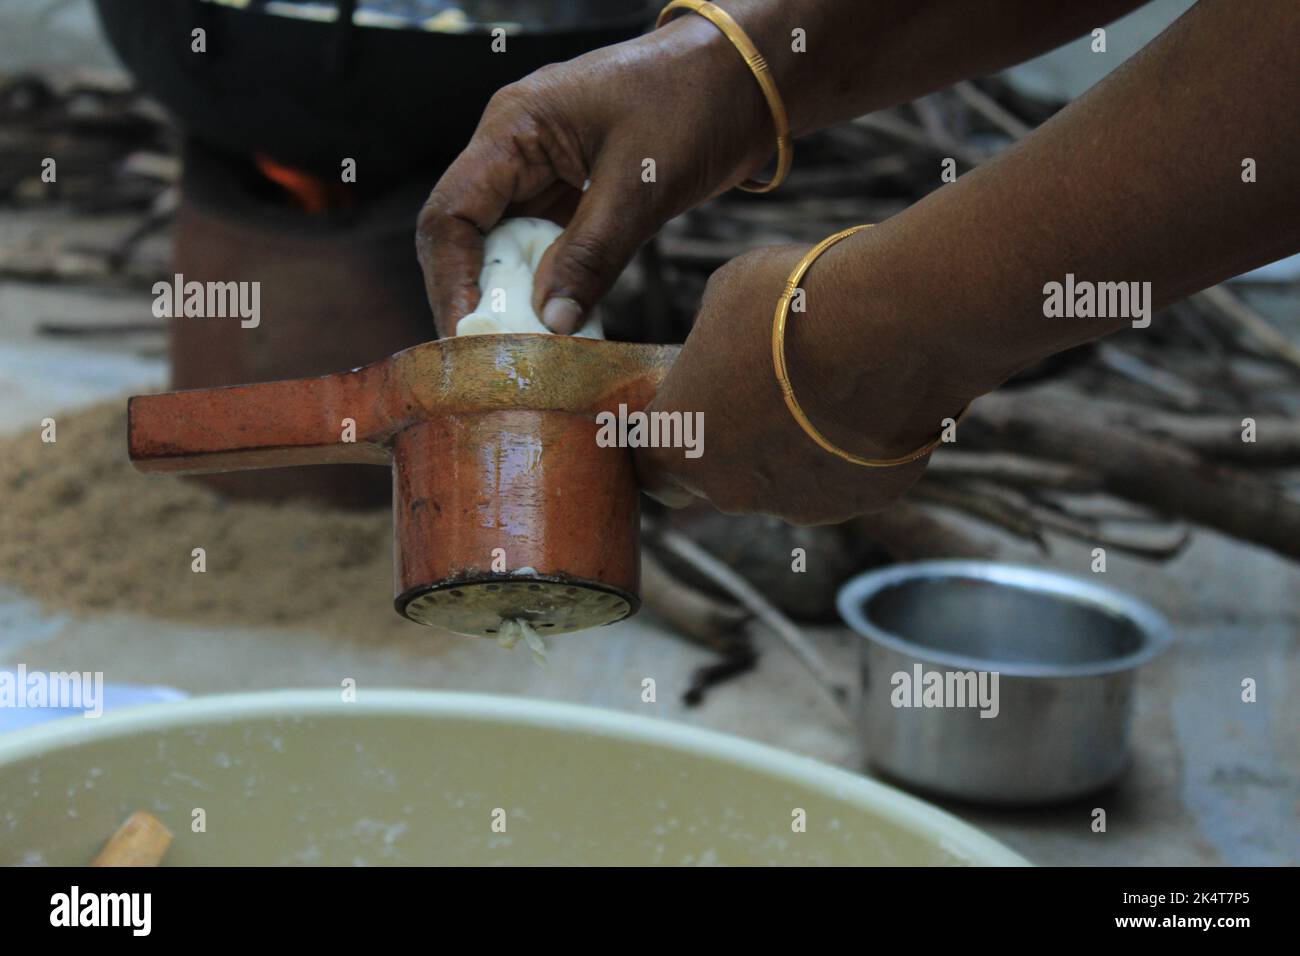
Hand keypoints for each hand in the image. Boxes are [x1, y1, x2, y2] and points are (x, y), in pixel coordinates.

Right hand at [416, 16, 773, 336]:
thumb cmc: (694, 101)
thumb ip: (592, 254)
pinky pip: (546, 251)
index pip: (451, 215)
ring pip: (506, 249)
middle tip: (495, 358)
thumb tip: (550, 323)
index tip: (470, 338)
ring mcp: (544, 173)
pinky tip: (565, 327)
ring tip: (527, 353)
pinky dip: (553, 289)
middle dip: (479, 298)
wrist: (748, 77)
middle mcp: (514, 150)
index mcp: (513, 128)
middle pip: (468, 238)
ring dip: (516, 300)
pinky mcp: (575, 196)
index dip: (451, 283)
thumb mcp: (641, 184)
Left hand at [634, 241, 973, 524]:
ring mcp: (798, 505)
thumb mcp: (725, 298)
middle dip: (739, 440)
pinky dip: (854, 448)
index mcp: (678, 445)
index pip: (652, 463)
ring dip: (799, 446)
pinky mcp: (861, 502)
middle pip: (722, 476)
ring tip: (829, 386)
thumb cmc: (789, 305)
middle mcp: (730, 492)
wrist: (888, 328)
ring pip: (788, 481)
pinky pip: (849, 476)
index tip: (694, 407)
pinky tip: (872, 400)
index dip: (672, 435)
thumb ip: (712, 339)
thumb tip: (724, 344)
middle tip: (770, 388)